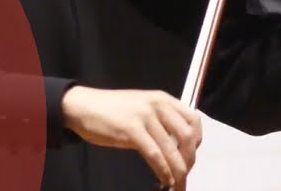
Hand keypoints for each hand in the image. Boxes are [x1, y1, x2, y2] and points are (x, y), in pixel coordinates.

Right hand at [61, 86, 201, 188]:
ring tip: (177, 184)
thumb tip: (176, 145)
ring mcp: (144, 116)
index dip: (197, 141)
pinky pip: (154, 154)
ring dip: (178, 171)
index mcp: (163, 99)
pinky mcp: (131, 130)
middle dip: (189, 159)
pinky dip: (163, 170)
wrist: (83, 106)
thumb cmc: (112, 110)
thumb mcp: (142, 108)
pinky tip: (164, 180)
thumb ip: (160, 121)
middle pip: (187, 136)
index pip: (193, 119)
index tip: (190, 155)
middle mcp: (158, 105)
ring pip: (171, 148)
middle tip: (184, 174)